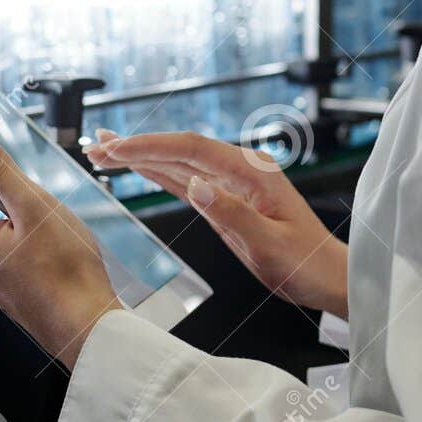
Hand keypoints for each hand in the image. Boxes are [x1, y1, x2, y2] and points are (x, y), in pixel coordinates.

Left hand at [0, 130, 122, 370]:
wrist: (86, 327)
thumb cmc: (66, 270)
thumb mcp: (33, 205)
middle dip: (3, 185)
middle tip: (36, 187)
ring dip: (18, 210)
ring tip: (51, 218)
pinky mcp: (8, 285)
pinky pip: (9, 245)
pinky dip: (26, 234)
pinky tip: (52, 242)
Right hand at [85, 129, 349, 320]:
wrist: (326, 275)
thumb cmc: (305, 262)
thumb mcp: (270, 245)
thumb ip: (233, 214)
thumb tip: (195, 185)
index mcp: (251, 171)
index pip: (192, 149)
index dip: (150, 146)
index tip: (116, 149)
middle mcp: (240, 169)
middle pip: (179, 149)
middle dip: (136, 147)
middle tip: (95, 147)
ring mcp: (231, 182)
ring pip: (178, 162)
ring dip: (140, 157)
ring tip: (103, 152)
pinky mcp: (225, 199)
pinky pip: (185, 180)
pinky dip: (157, 173)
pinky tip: (136, 168)